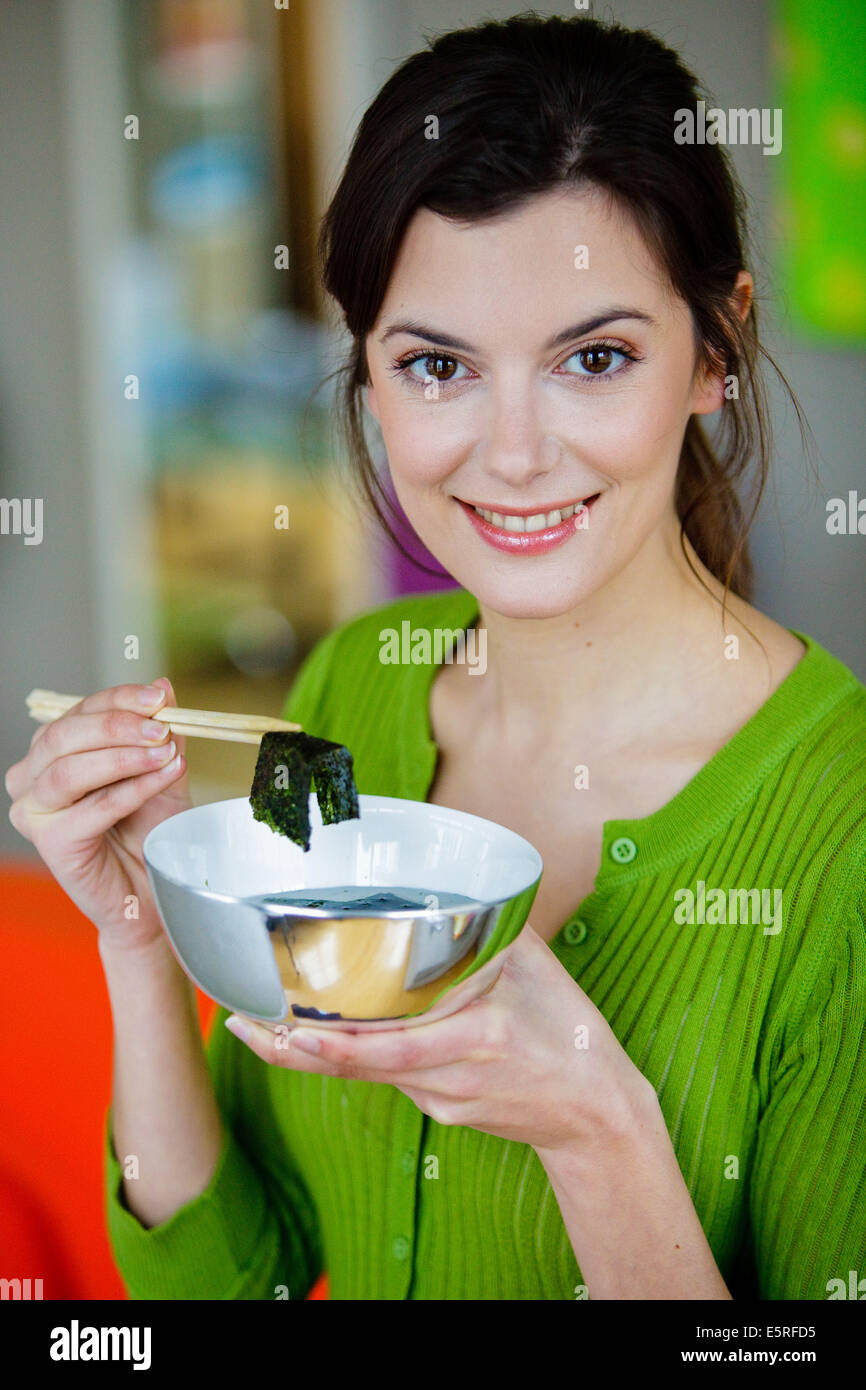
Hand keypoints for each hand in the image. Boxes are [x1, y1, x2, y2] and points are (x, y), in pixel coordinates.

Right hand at [4, 678, 190, 950]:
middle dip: (116, 726)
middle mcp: (33, 778)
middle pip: (63, 736)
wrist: (154, 890)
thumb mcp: (162, 770)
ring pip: (67, 771)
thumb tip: (162, 684)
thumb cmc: (150, 831)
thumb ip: (160, 732)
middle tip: (161, 726)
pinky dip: (131, 790)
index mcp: (53, 752)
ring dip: (122, 757)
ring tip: (165, 753)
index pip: (79, 711)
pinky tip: (162, 778)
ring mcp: (36, 813)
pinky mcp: (51, 844)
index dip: (119, 699)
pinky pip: (90, 809)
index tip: (160, 697)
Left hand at [226, 921, 652, 1154]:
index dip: (333, 1042)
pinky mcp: (440, 1113)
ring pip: (364, 1074)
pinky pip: (390, 1079)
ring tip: (254, 1028)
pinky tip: (319, 1039)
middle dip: (292, 1046)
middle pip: (358, 1064)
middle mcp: (451, 1075)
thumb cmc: (570, 1034)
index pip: (392, 1046)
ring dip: (308, 1053)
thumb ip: (493, 924)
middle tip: (239, 1020)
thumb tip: (459, 869)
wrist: (598, 1117)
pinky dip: (352, 1058)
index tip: (284, 1024)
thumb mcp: (539, 969)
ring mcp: (441, 1101)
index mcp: (478, 1037)